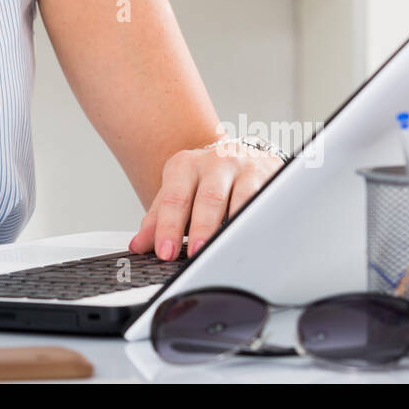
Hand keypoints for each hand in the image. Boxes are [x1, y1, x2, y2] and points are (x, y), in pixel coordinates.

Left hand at [129, 140, 285, 260]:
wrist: (240, 154)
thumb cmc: (205, 180)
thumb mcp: (177, 192)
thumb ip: (158, 218)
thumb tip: (138, 245)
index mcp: (185, 165)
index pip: (174, 198)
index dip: (168, 226)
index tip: (165, 252)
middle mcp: (215, 162)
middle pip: (208, 198)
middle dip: (201, 228)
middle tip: (196, 255)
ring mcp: (245, 167)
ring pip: (242, 198)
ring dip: (234, 226)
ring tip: (226, 249)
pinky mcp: (270, 176)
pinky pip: (268, 200)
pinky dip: (262, 220)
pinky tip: (257, 237)